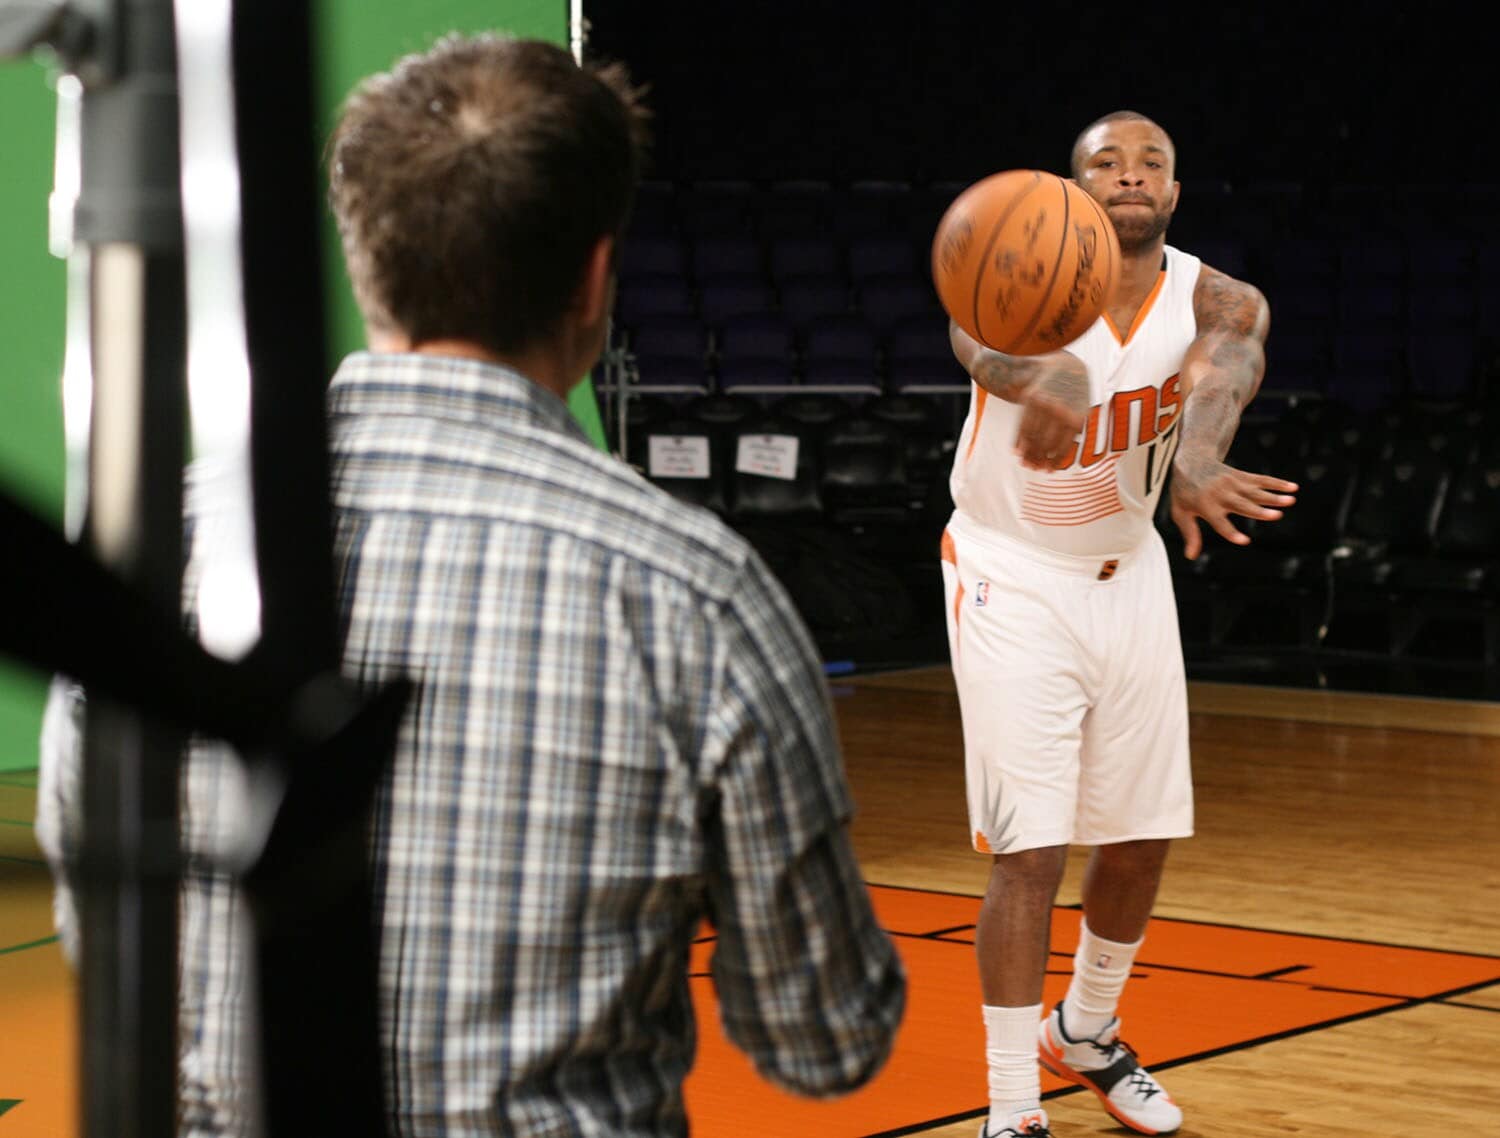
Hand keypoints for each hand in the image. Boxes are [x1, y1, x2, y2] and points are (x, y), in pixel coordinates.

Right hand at [1010, 354, 1088, 470]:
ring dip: (1027, 452)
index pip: (1061, 447)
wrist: (1066, 367)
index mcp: (1075, 417)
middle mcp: (1059, 411)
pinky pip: (1022, 423)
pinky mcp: (1030, 398)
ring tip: (1025, 462)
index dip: (1053, 461)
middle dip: (1038, 459)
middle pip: (1045, 443)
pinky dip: (1019, 439)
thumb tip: (1055, 460)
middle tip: (1033, 468)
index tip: (1047, 470)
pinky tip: (1017, 450)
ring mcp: (1043, 404)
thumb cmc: (1075, 396)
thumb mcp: (1081, 413)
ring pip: (1031, 435)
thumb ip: (1071, 434)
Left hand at [1169, 452, 1297, 559]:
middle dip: (1260, 511)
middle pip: (1243, 505)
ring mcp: (1232, 484)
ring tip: (1291, 500)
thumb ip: (1189, 533)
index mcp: (1205, 506)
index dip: (1231, 532)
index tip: (1245, 541)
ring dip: (1274, 496)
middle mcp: (1221, 495)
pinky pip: (1261, 480)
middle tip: (1277, 516)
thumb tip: (1191, 556)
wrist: (1190, 460)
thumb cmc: (1184, 492)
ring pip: (1255, 492)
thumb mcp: (1180, 513)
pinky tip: (1293, 487)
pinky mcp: (1241, 476)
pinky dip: (1277, 483)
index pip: (1219, 523)